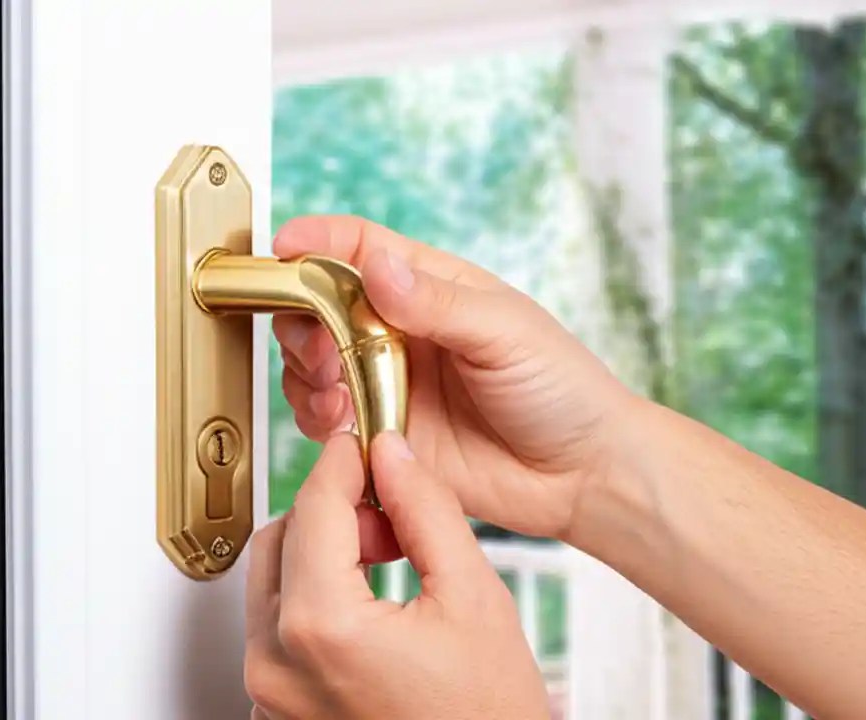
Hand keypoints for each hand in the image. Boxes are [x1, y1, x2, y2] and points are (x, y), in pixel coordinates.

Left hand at [244, 432, 549, 719]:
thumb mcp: (474, 601)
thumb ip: (426, 512)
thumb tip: (394, 455)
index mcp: (321, 628)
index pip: (314, 506)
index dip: (343, 462)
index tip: (364, 443)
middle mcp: (275, 665)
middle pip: (280, 542)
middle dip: (330, 514)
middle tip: (388, 520)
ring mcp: (269, 698)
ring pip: (272, 587)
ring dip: (320, 559)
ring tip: (386, 568)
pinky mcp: (275, 716)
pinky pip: (276, 636)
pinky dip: (311, 608)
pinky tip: (367, 613)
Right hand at [273, 215, 636, 539]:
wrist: (581, 476)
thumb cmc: (562, 390)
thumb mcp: (505, 332)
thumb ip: (437, 302)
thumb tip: (378, 267)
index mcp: (431, 289)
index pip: (360, 248)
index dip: (317, 241)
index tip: (284, 247)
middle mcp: (399, 333)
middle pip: (319, 307)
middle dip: (302, 322)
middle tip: (320, 350)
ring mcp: (386, 384)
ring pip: (312, 365)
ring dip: (306, 375)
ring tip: (337, 396)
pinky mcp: (380, 436)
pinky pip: (325, 421)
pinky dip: (316, 420)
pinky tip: (345, 427)